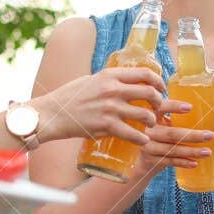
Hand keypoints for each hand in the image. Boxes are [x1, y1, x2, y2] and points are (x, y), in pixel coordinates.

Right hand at [36, 66, 165, 145]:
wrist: (52, 113)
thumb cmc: (70, 97)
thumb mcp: (90, 80)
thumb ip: (108, 81)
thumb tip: (125, 83)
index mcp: (110, 75)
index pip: (145, 73)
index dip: (159, 81)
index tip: (161, 88)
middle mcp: (113, 89)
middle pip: (150, 93)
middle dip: (160, 102)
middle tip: (158, 109)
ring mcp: (111, 108)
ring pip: (145, 115)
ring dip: (152, 121)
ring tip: (150, 125)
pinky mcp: (106, 126)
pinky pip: (134, 134)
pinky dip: (142, 139)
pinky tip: (143, 140)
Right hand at [136, 99, 213, 171]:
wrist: (142, 161)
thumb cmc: (163, 136)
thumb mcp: (169, 124)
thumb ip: (188, 118)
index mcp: (153, 115)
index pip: (162, 107)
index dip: (174, 107)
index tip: (190, 107)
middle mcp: (149, 130)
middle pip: (172, 133)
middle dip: (193, 135)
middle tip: (211, 135)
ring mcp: (149, 146)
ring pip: (173, 149)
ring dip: (192, 151)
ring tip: (208, 152)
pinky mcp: (151, 160)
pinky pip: (170, 162)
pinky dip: (183, 163)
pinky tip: (195, 164)